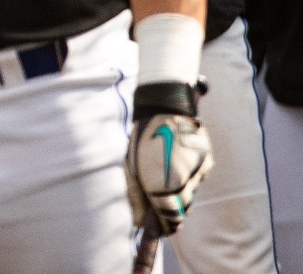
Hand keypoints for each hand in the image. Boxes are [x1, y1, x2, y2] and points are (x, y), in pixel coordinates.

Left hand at [126, 93, 212, 233]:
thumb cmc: (142, 139)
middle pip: (182, 209)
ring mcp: (198, 172)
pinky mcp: (207, 164)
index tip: (160, 229)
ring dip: (179, 190)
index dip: (165, 227)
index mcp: (159, 183)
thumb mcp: (131, 168)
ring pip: (190, 193)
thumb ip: (136, 198)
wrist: (165, 109)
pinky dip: (189, 176)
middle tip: (159, 200)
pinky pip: (198, 179)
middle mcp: (182, 182)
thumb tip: (140, 225)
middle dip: (171, 209)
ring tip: (166, 170)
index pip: (169, 219)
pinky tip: (178, 159)